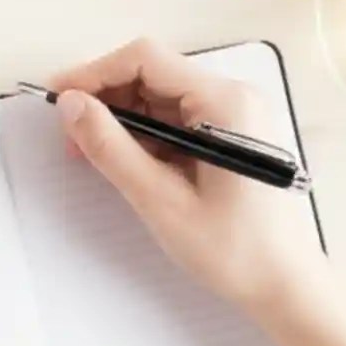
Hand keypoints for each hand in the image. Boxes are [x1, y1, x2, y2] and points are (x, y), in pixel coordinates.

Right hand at [50, 38, 326, 317]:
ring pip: (162, 98)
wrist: (287, 285)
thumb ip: (111, 147)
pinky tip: (126, 162)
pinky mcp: (232, 136)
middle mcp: (234, 98)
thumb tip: (71, 106)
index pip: (146, 59)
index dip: (94, 72)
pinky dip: (145, 135)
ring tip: (92, 154)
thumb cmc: (234, 249)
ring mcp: (235, 116)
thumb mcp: (161, 200)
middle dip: (105, 98)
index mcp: (225, 103)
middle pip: (153, 74)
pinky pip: (178, 120)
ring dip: (122, 119)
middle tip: (71, 137)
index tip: (58, 98)